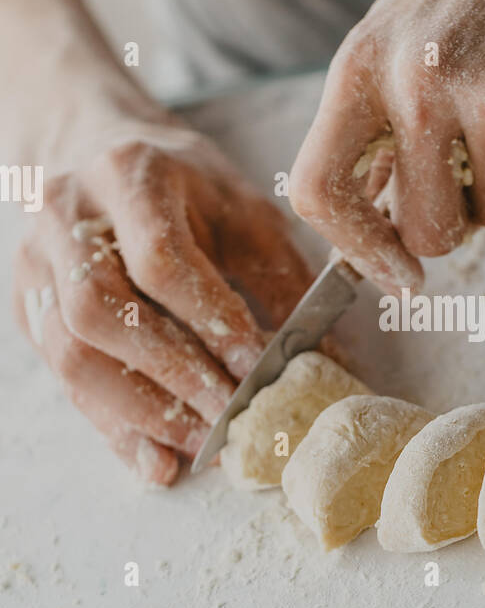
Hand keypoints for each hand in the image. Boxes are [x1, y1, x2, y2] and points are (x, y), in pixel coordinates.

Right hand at [14, 120, 312, 483]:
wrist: (98, 149)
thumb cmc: (185, 185)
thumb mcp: (245, 211)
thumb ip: (284, 281)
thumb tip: (330, 362)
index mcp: (131, 175)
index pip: (162, 262)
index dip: (210, 325)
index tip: (256, 370)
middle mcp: (67, 214)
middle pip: (104, 313)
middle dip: (174, 378)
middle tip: (230, 420)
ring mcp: (36, 261)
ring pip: (72, 353)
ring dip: (141, 412)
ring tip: (202, 444)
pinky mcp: (25, 304)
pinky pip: (62, 379)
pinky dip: (114, 425)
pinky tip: (158, 458)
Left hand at [288, 0, 484, 288]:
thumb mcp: (403, 30)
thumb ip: (378, 122)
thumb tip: (374, 224)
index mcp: (363, 65)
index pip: (320, 192)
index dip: (356, 254)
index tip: (396, 278)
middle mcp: (418, 80)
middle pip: (428, 231)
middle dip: (461, 223)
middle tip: (482, 172)